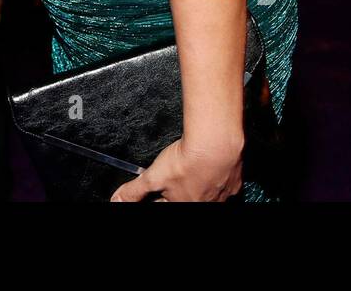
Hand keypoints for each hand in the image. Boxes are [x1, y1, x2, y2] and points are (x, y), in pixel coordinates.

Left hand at [110, 135, 242, 201]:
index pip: (165, 203)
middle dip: (182, 190)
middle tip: (181, 177)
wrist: (215, 145)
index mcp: (184, 204)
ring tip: (195, 172)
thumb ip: (134, 190)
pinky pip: (226, 184)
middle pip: (189, 198)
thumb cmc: (187, 161)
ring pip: (209, 193)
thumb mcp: (153, 176)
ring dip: (200, 184)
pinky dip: (220, 177)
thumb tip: (116, 200)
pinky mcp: (234, 183)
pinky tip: (215, 167)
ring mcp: (221, 195)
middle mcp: (204, 203)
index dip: (160, 196)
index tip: (161, 191)